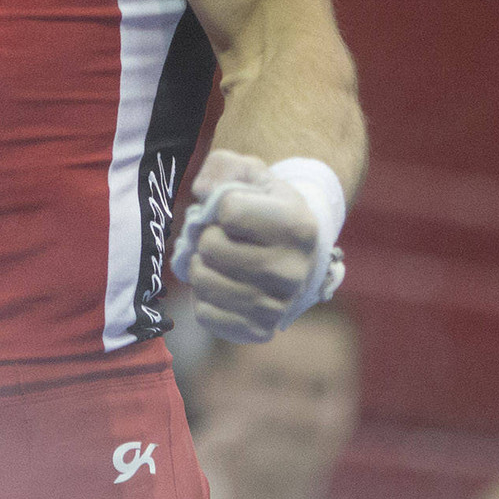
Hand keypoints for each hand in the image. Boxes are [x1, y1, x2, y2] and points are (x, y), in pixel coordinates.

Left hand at [181, 151, 320, 344]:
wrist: (290, 249)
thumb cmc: (264, 204)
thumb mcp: (249, 171)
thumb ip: (221, 167)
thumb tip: (202, 192)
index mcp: (297, 226)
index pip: (227, 210)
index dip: (219, 205)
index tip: (234, 209)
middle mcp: (293, 271)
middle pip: (210, 247)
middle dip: (206, 236)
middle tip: (222, 236)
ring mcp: (278, 306)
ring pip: (202, 282)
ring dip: (201, 266)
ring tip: (222, 260)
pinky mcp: (260, 331)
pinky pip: (205, 314)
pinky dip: (205, 297)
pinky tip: (226, 285)